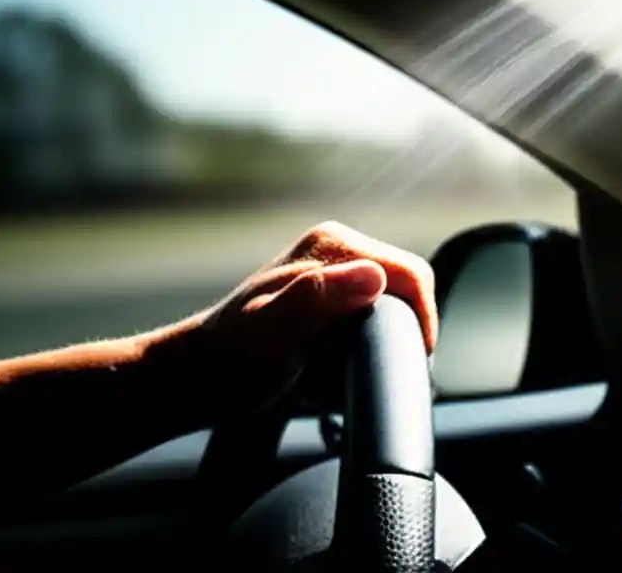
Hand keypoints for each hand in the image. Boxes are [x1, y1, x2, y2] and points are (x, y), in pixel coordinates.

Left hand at [158, 221, 436, 415]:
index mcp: (332, 245)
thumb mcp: (271, 332)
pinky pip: (381, 314)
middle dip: (403, 329)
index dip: (420, 318)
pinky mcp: (339, 296)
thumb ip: (317, 298)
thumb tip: (372, 276)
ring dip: (389, 337)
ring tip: (356, 366)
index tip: (410, 358)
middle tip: (376, 367)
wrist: (201, 377)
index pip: (410, 273)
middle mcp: (339, 250)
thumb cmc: (230, 359)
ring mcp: (339, 272)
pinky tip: (346, 361)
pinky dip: (375, 341)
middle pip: (409, 287)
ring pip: (398, 303)